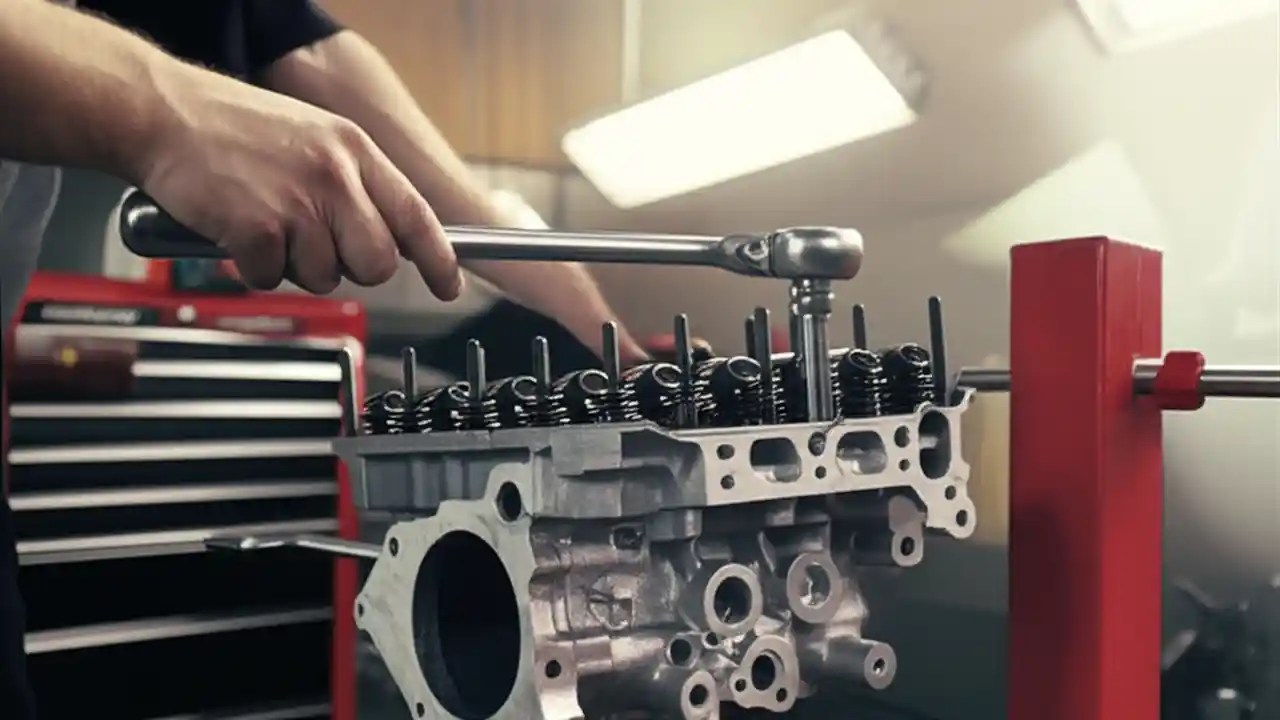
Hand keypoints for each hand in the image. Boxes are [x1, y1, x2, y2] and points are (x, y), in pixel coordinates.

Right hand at [136, 69, 461, 297]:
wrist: (162, 111)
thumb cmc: (231, 126)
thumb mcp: (315, 137)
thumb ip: (354, 183)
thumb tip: (386, 235)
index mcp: (354, 150)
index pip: (417, 215)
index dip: (438, 259)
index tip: (449, 285)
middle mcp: (334, 176)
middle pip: (378, 262)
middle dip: (353, 268)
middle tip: (319, 248)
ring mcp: (298, 203)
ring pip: (325, 277)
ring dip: (294, 266)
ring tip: (267, 224)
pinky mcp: (259, 230)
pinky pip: (273, 279)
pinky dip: (253, 266)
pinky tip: (238, 230)